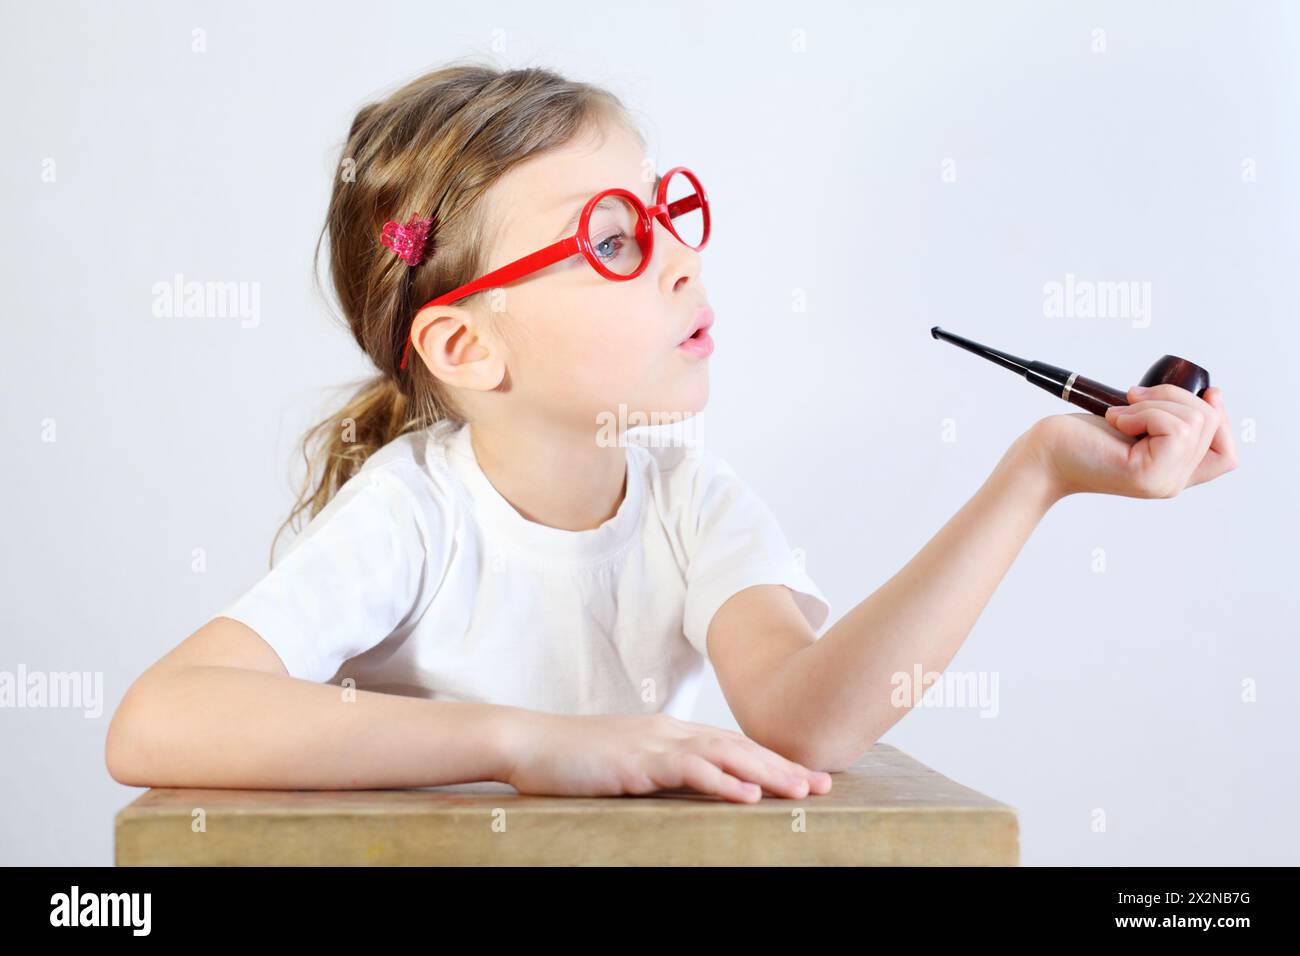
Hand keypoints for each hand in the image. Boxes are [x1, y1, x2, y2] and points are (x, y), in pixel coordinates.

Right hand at [503, 712, 832, 802]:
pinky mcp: (636, 762)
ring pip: (724, 755)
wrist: (529, 743)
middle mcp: (669, 732)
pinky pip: (687, 770)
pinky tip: (747, 794)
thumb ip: (659, 771)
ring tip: (801, 791)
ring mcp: (654, 744)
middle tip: (823, 786)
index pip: (732, 745)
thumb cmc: (573, 760)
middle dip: (784, 766)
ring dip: (767, 773)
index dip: (772, 761)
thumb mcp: (626, 764)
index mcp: (669, 733)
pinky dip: (721, 780)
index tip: (806, 778)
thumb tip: (691, 789)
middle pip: (739, 746)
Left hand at [1027, 384, 1237, 498]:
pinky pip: (1175, 426)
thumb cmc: (1080, 437)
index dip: (1223, 420)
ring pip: (1195, 420)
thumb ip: (1170, 420)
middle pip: (1211, 423)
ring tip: (1120, 413)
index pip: (1226, 456)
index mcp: (1173, 472)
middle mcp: (1173, 483)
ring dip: (1154, 401)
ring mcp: (1163, 482)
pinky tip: (1117, 420)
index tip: (1207, 394)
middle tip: (1131, 399)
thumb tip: (1211, 395)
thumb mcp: (1136, 424)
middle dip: (1173, 395)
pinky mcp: (1147, 474)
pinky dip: (1145, 411)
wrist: (1042, 455)